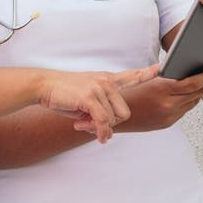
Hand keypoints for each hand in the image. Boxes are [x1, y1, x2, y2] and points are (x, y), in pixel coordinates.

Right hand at [38, 64, 158, 143]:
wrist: (44, 86)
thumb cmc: (63, 94)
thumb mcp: (86, 101)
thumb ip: (100, 111)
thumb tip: (106, 131)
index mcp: (106, 79)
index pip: (131, 76)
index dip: (146, 73)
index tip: (159, 68)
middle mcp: (106, 81)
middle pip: (125, 112)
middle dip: (111, 124)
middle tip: (91, 125)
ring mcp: (99, 88)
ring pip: (113, 119)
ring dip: (99, 128)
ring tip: (82, 124)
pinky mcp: (90, 97)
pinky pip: (103, 121)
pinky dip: (100, 132)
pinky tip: (93, 134)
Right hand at [117, 66, 202, 131]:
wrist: (111, 118)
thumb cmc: (122, 94)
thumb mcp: (139, 79)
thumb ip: (160, 74)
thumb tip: (177, 66)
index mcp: (160, 90)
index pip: (192, 83)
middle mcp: (167, 105)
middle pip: (197, 93)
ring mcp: (168, 116)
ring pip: (193, 102)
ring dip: (201, 91)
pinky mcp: (166, 124)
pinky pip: (184, 110)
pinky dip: (190, 100)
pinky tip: (192, 92)